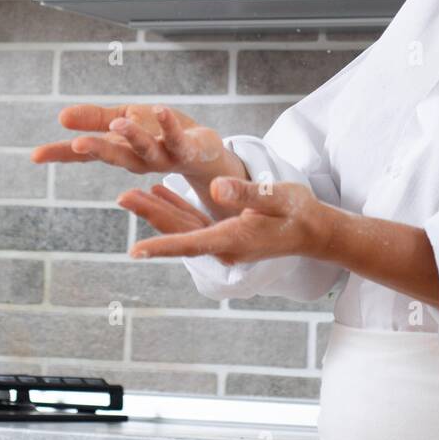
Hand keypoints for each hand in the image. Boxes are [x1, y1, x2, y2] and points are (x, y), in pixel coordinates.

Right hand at [30, 102, 248, 213]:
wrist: (203, 152)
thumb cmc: (159, 134)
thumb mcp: (125, 121)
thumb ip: (95, 119)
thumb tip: (60, 117)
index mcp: (119, 150)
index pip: (85, 154)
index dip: (61, 154)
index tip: (35, 156)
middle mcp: (137, 159)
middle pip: (113, 155)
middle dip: (97, 150)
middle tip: (78, 145)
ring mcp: (162, 157)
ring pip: (145, 149)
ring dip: (133, 137)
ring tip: (120, 123)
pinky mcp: (186, 150)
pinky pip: (176, 137)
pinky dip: (168, 124)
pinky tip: (159, 109)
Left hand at [120, 175, 333, 265]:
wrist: (314, 231)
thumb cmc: (299, 213)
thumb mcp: (276, 197)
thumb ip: (245, 193)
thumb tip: (215, 188)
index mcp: (234, 240)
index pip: (191, 243)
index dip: (162, 246)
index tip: (134, 251)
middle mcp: (224, 246)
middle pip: (180, 232)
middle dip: (151, 215)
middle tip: (123, 197)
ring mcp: (223, 242)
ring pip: (183, 226)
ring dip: (158, 210)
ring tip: (130, 195)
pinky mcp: (225, 233)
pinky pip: (194, 222)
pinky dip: (177, 207)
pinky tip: (161, 192)